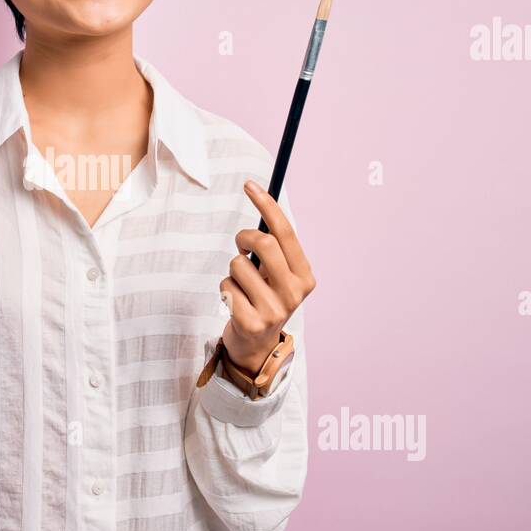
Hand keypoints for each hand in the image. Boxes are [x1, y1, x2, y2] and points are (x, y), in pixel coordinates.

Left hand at [219, 179, 315, 374]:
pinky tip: (234, 303)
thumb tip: (261, 199)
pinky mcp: (251, 322)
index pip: (286, 233)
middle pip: (263, 243)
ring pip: (238, 265)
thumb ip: (273, 248)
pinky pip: (226, 286)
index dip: (267, 205)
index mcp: (305, 276)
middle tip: (240, 244)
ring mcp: (274, 310)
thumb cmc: (264, 298)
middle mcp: (294, 293)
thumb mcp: (277, 275)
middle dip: (244, 237)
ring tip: (240, 286)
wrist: (256, 345)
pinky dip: (225, 290)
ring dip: (232, 270)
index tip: (249, 185)